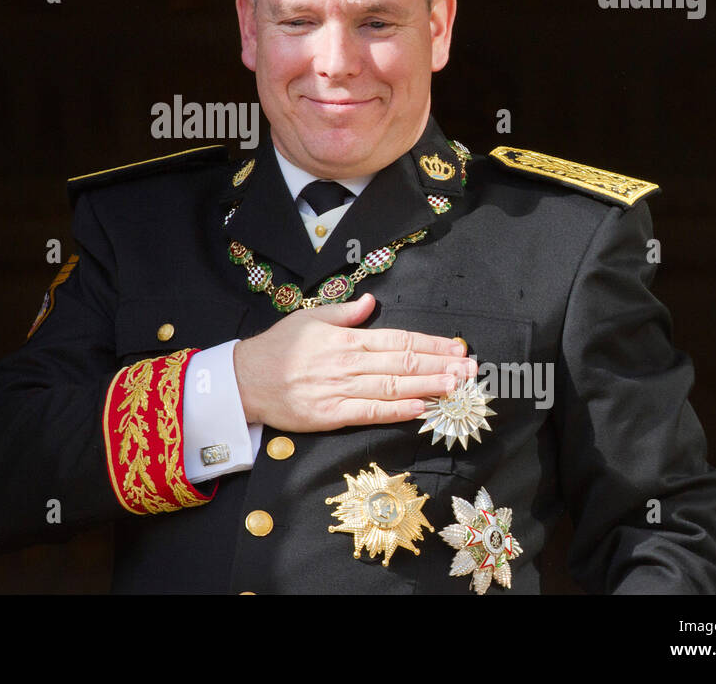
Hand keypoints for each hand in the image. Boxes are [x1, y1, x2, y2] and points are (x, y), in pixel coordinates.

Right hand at [232, 292, 475, 431]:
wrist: (245, 379)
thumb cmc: (277, 347)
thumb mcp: (310, 317)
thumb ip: (344, 311)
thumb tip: (372, 301)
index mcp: (346, 338)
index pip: (398, 339)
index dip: (431, 344)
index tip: (457, 347)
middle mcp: (347, 362)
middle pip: (403, 363)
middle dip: (441, 365)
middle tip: (470, 368)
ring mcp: (340, 389)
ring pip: (392, 387)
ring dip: (428, 387)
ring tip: (456, 387)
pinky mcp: (330, 414)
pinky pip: (369, 412)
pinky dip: (397, 411)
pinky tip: (421, 409)